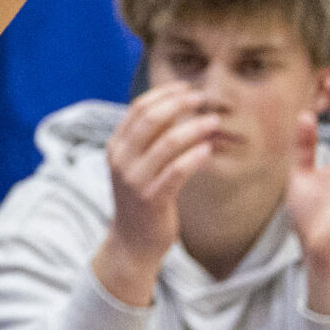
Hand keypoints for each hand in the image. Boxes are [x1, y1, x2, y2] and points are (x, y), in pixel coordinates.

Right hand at [93, 82, 219, 303]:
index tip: (186, 87)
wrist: (132, 242)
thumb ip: (150, 137)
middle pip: (151, 119)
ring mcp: (135, 181)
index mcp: (116, 146)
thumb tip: (179, 104)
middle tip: (203, 99)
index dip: (164, 94)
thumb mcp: (136, 163)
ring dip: (194, 128)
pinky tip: (208, 150)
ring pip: (168, 143)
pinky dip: (194, 156)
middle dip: (180, 104)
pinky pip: (177, 171)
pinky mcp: (152, 199)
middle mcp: (121, 160)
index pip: (138, 108)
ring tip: (213, 122)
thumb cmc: (142, 196)